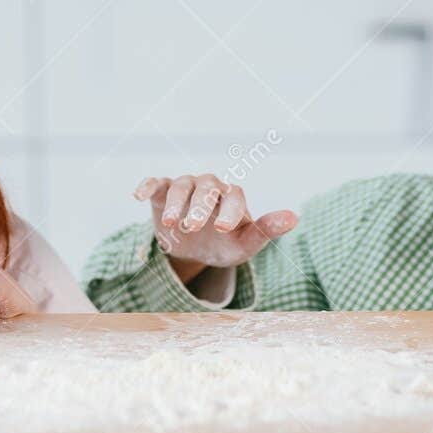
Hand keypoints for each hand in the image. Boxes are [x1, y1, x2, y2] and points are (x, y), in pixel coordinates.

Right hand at [135, 174, 296, 270]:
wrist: (196, 249)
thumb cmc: (226, 244)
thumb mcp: (245, 244)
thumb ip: (267, 231)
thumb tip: (294, 216)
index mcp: (232, 197)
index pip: (234, 196)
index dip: (230, 210)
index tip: (224, 229)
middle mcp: (209, 186)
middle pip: (206, 187)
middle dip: (199, 206)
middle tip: (192, 228)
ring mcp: (185, 187)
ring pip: (180, 185)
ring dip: (175, 202)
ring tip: (169, 224)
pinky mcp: (162, 192)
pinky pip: (155, 183)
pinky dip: (147, 185)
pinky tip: (138, 196)